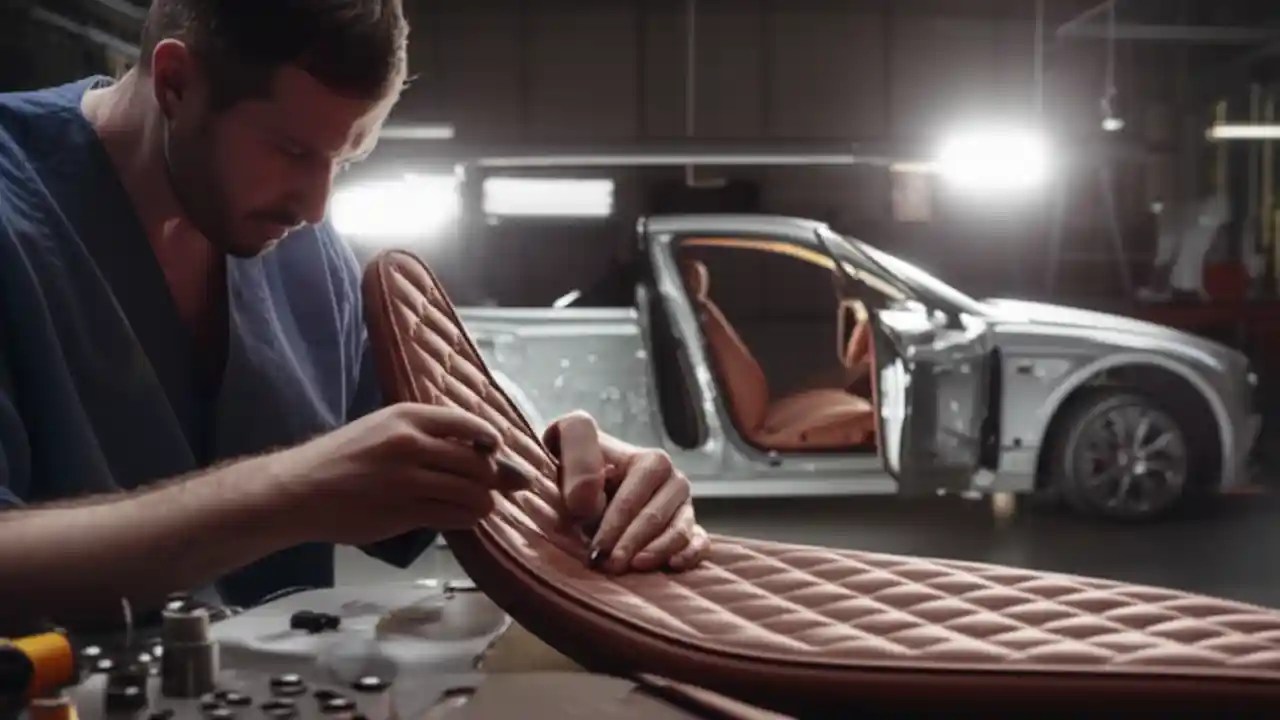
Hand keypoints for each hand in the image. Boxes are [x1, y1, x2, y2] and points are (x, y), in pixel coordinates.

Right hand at [273, 402, 530, 544]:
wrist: (300, 489)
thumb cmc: (344, 457)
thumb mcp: (384, 428)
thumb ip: (428, 434)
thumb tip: (483, 449)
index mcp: (408, 417)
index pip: (471, 425)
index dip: (491, 441)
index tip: (495, 450)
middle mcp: (412, 444)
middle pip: (479, 463)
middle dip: (495, 478)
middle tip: (499, 485)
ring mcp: (408, 480)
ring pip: (473, 493)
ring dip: (484, 502)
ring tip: (480, 505)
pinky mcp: (404, 513)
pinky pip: (455, 516)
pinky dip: (467, 518)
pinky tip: (463, 517)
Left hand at [544, 411, 709, 573]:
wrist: (584, 475)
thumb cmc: (575, 459)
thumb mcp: (566, 438)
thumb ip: (577, 458)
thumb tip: (588, 501)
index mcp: (651, 460)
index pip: (635, 498)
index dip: (614, 524)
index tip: (595, 549)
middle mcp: (674, 481)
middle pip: (657, 518)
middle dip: (631, 543)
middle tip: (609, 566)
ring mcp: (684, 506)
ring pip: (680, 532)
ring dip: (657, 552)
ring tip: (634, 566)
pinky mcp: (690, 528)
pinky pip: (700, 542)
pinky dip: (691, 554)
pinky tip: (673, 565)